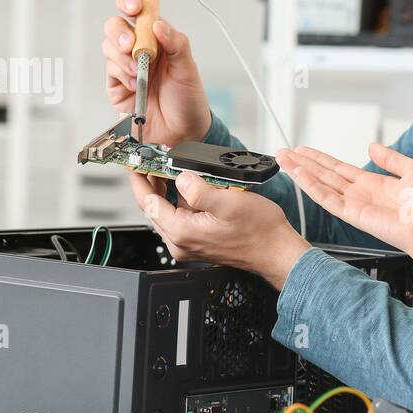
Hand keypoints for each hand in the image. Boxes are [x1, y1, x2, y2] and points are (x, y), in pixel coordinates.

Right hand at [103, 0, 210, 145]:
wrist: (182, 133)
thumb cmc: (188, 100)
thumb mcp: (188, 69)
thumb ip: (176, 44)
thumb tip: (159, 24)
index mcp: (159, 39)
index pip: (140, 11)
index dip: (132, 3)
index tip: (134, 6)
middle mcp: (140, 49)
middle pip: (116, 26)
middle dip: (119, 31)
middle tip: (130, 44)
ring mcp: (126, 66)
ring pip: (109, 46)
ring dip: (122, 57)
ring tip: (139, 73)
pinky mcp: (116, 84)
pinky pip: (110, 70)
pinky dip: (121, 74)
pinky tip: (136, 86)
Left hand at [131, 172, 310, 288]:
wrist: (276, 251)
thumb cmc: (260, 232)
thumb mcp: (229, 202)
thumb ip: (199, 190)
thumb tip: (181, 178)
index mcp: (183, 232)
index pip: (148, 202)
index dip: (139, 180)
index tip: (135, 164)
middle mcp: (182, 242)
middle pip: (155, 208)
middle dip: (153, 183)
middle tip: (156, 162)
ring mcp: (190, 244)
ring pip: (169, 212)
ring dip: (170, 191)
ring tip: (181, 172)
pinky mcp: (200, 242)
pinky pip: (182, 218)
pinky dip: (184, 202)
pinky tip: (197, 189)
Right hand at [277, 143, 412, 260]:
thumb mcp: (412, 169)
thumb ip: (390, 157)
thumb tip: (372, 146)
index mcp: (373, 184)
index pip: (340, 169)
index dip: (320, 159)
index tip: (303, 149)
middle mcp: (360, 194)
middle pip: (324, 175)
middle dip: (304, 163)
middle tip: (284, 152)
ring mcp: (354, 205)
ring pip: (320, 185)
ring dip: (300, 172)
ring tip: (283, 159)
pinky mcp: (352, 215)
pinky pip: (326, 199)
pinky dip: (311, 186)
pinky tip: (298, 174)